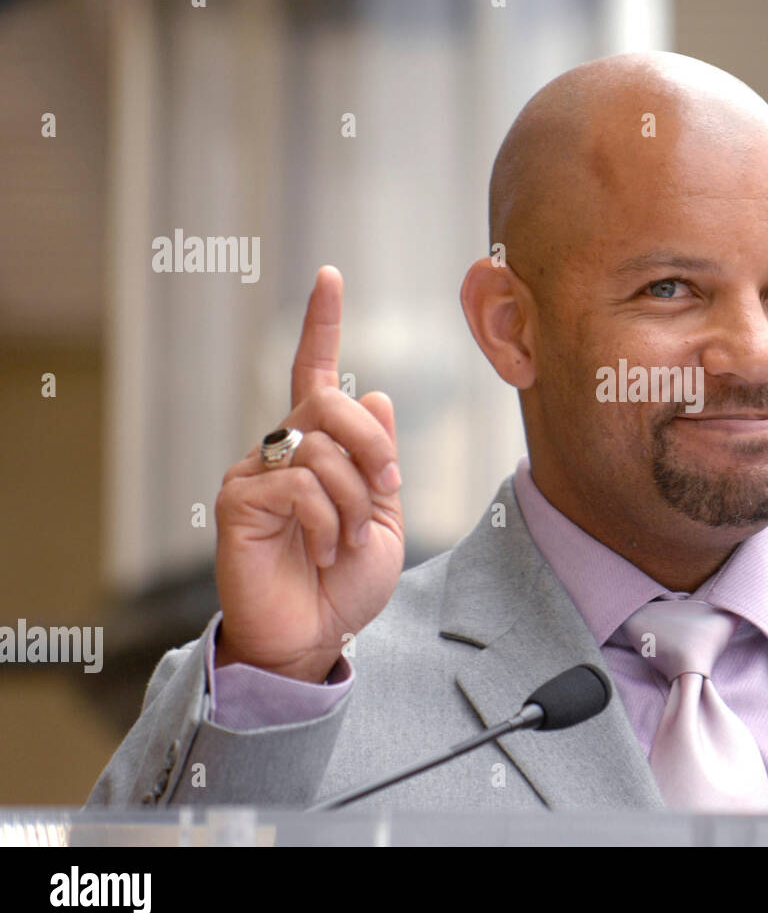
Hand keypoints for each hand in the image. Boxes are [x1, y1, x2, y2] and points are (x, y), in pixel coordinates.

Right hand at [213, 266, 404, 681]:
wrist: (315, 636)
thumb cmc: (345, 580)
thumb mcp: (384, 514)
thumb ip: (379, 457)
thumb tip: (375, 392)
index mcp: (317, 447)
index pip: (317, 374)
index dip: (322, 325)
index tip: (329, 276)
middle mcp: (280, 449)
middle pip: (332, 402)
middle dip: (374, 447)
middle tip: (386, 489)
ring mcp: (254, 473)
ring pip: (323, 450)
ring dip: (357, 501)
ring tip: (348, 541)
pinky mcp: (237, 501)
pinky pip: (301, 485)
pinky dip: (330, 521)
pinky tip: (323, 550)